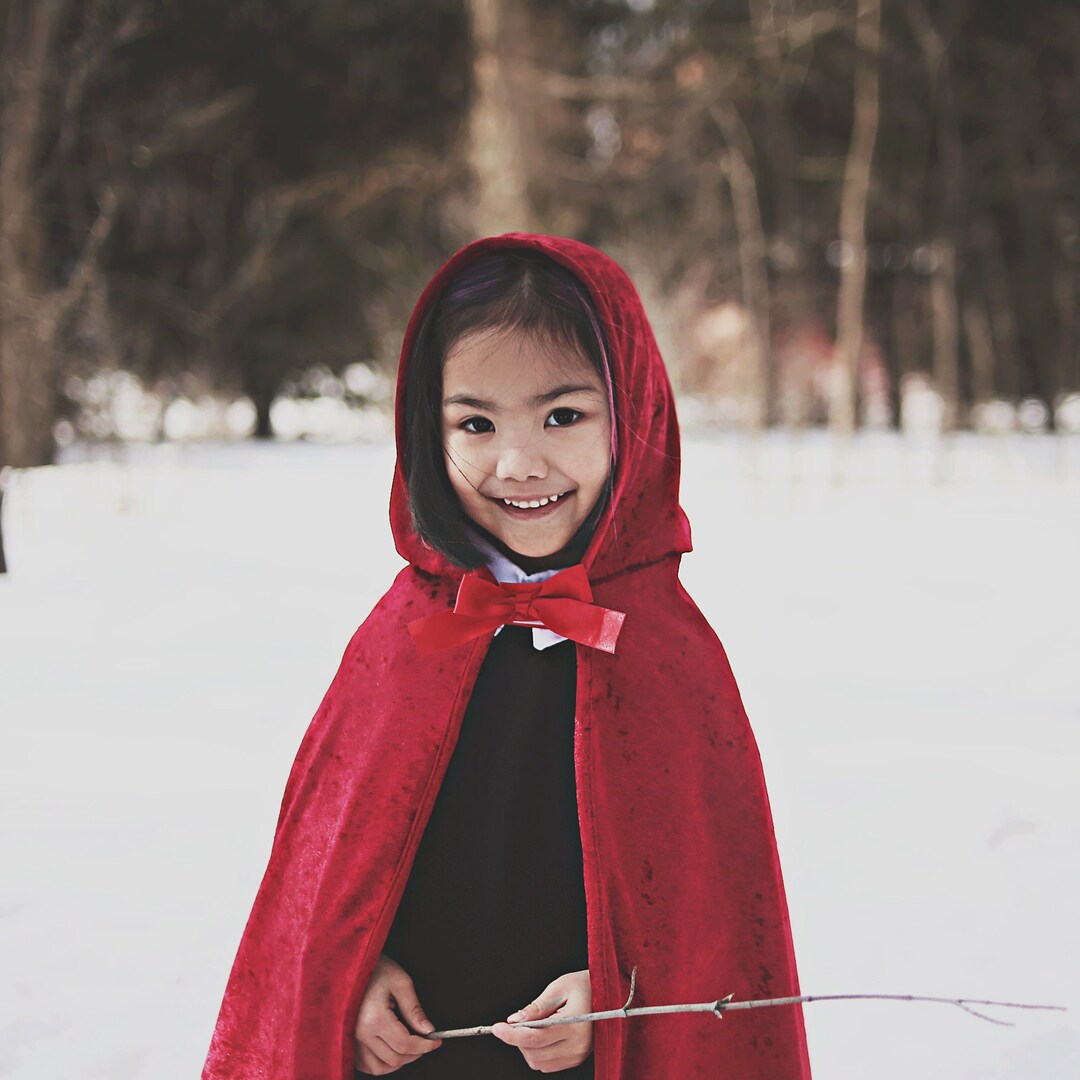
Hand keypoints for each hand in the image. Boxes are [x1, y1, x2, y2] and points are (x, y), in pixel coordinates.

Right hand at [354, 954, 441, 1074]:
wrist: (352, 963)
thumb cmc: (375, 968)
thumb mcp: (401, 982)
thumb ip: (414, 1008)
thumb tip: (428, 1030)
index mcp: (374, 1019)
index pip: (404, 1045)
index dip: (424, 1046)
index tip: (435, 1041)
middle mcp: (360, 1033)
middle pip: (393, 1059)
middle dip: (415, 1054)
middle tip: (426, 1042)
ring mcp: (352, 1039)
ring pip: (378, 1067)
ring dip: (397, 1062)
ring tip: (409, 1048)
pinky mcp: (349, 1040)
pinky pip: (364, 1064)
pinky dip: (380, 1063)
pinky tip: (390, 1050)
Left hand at [491, 969, 591, 1072]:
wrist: (608, 994)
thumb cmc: (584, 985)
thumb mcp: (559, 987)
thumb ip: (536, 1006)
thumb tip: (514, 1020)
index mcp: (574, 1024)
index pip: (535, 1037)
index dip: (512, 1035)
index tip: (496, 1027)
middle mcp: (578, 1045)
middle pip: (534, 1052)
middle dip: (517, 1039)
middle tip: (515, 1021)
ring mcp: (578, 1055)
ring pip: (538, 1062)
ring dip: (526, 1047)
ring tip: (531, 1026)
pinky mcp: (576, 1059)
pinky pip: (547, 1065)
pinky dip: (536, 1053)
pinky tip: (540, 1035)